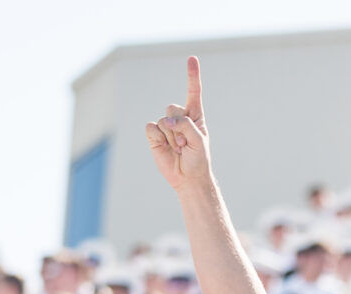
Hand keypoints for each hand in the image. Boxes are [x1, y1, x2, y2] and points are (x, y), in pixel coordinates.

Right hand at [145, 56, 211, 190]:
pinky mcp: (154, 136)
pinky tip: (165, 148)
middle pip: (172, 107)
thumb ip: (186, 126)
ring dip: (171, 136)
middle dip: (179, 126)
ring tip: (178, 149)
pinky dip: (158, 138)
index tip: (192, 58)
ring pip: (162, 120)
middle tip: (185, 144)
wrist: (188, 178)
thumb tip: (165, 121)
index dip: (192, 75)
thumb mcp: (199, 141)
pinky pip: (151, 128)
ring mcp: (166, 126)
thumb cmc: (198, 159)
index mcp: (195, 115)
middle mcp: (180, 118)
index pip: (193, 91)